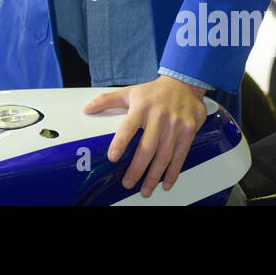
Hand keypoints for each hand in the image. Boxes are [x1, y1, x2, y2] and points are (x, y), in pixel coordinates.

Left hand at [83, 76, 207, 196]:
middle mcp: (159, 116)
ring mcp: (175, 124)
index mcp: (142, 107)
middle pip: (147, 147)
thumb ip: (107, 100)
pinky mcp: (188, 131)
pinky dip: (173, 172)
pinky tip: (166, 184)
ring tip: (145, 190)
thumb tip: (87, 109)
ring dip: (154, 176)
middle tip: (127, 183)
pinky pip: (180, 156)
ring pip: (164, 155)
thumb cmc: (154, 91)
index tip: (112, 157)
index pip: (128, 126)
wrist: (184, 84)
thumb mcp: (130, 92)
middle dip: (137, 168)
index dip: (120, 142)